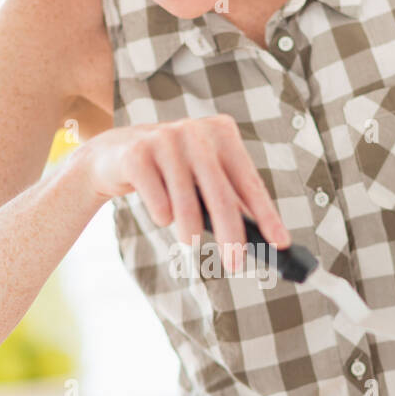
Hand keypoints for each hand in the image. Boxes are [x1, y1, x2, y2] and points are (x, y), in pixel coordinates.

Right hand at [78, 115, 290, 271]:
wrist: (114, 154)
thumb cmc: (171, 172)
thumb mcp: (203, 177)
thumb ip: (230, 199)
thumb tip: (262, 240)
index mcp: (222, 133)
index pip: (249, 182)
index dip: (267, 216)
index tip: (281, 244)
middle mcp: (195, 130)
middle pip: (221, 196)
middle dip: (231, 236)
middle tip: (236, 265)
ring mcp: (164, 139)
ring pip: (187, 202)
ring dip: (191, 231)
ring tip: (190, 240)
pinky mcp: (136, 154)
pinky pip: (158, 202)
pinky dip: (161, 216)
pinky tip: (160, 212)